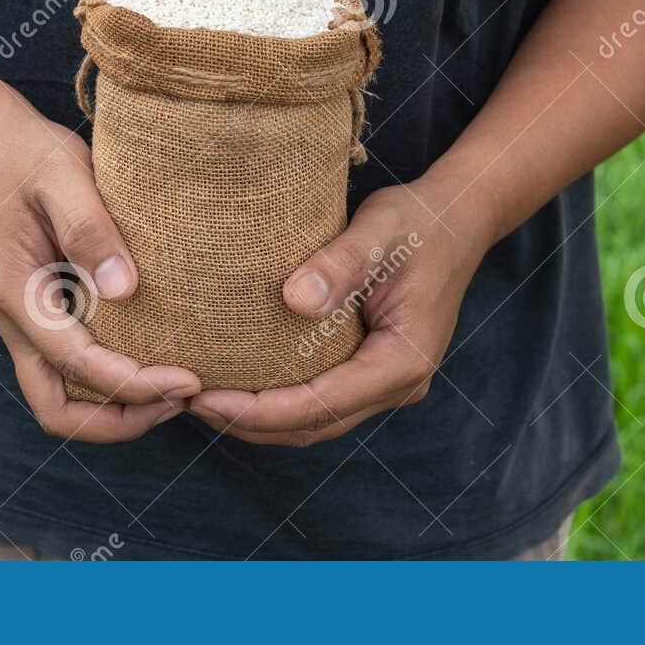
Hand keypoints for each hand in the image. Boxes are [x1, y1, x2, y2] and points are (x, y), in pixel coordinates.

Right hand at [0, 92, 200, 441]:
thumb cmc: (30, 156)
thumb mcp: (62, 175)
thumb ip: (89, 228)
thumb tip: (126, 289)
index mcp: (17, 294)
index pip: (76, 365)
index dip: (132, 384)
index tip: (189, 379)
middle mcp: (18, 323)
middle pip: (58, 412)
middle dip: (121, 421)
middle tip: (182, 398)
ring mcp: (29, 327)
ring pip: (64, 402)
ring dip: (119, 412)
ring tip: (177, 392)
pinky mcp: (46, 321)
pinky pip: (75, 377)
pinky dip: (114, 388)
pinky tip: (159, 363)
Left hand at [187, 175, 493, 445]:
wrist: (455, 219)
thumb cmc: (417, 221)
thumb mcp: (378, 231)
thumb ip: (339, 265)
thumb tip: (294, 300)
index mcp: (403, 361)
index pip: (322, 405)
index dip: (260, 410)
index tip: (207, 399)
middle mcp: (398, 384)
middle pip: (314, 425)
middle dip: (250, 422)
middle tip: (189, 402)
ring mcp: (386, 381)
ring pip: (315, 420)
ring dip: (260, 418)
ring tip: (202, 399)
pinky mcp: (372, 370)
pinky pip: (320, 400)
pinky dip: (278, 401)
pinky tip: (238, 383)